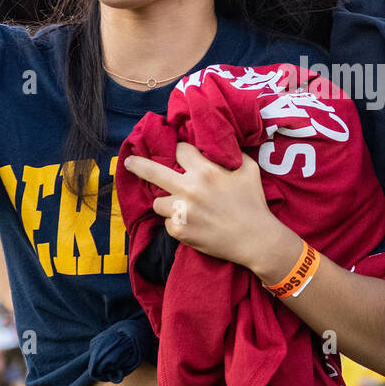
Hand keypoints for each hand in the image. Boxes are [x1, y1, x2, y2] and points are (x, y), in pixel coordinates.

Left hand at [121, 142, 286, 272]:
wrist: (255, 239)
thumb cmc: (254, 202)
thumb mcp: (248, 170)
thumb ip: (231, 154)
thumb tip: (218, 145)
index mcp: (205, 171)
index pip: (179, 150)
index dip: (179, 150)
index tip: (177, 153)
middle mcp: (189, 189)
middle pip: (152, 171)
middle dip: (137, 164)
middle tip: (128, 162)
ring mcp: (182, 212)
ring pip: (157, 202)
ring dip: (167, 202)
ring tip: (180, 206)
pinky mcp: (180, 231)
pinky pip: (167, 223)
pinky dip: (176, 223)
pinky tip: (191, 224)